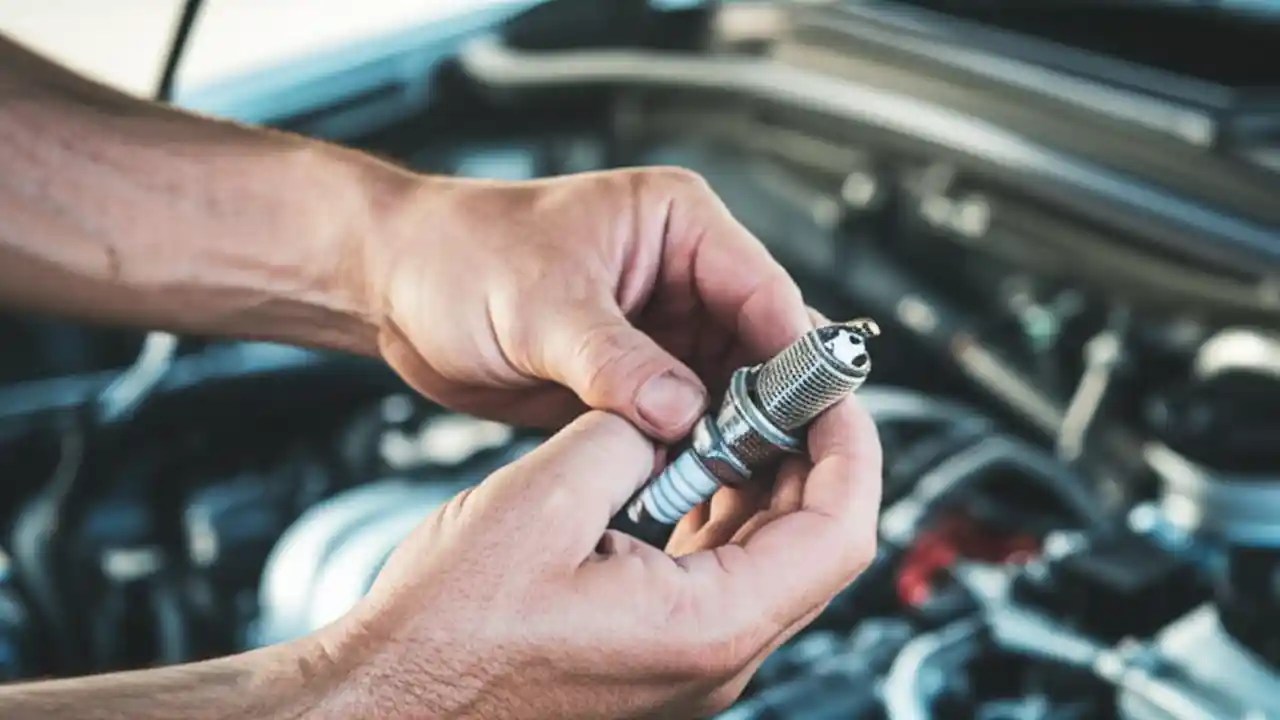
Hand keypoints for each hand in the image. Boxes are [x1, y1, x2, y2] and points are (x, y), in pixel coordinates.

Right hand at [314, 406, 880, 718]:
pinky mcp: (655, 655)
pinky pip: (718, 576)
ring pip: (768, 559)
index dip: (851, 445)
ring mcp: (687, 663)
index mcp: (708, 628)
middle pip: (813, 544)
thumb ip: (628, 437)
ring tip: (727, 416)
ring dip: (759, 481)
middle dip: (804, 453)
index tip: (830, 389)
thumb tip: (661, 412)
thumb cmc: (445, 635)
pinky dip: (715, 513)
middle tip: (777, 389)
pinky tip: (679, 468)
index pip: (839, 532)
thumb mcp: (543, 499)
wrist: (392, 703)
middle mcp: (714, 658)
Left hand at [365, 168, 810, 440]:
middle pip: (757, 348)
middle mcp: (680, 276)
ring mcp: (659, 331)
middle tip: (765, 464)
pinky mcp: (632, 377)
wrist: (394, 289)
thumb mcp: (540, 307)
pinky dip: (688, 451)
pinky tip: (689, 481)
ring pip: (725, 392)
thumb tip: (682, 411)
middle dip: (762, 406)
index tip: (802, 416)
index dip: (790, 356)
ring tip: (727, 479)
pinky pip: (682, 419)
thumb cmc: (457, 256)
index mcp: (677, 225)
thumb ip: (615, 361)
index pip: (764, 290)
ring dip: (726, 435)